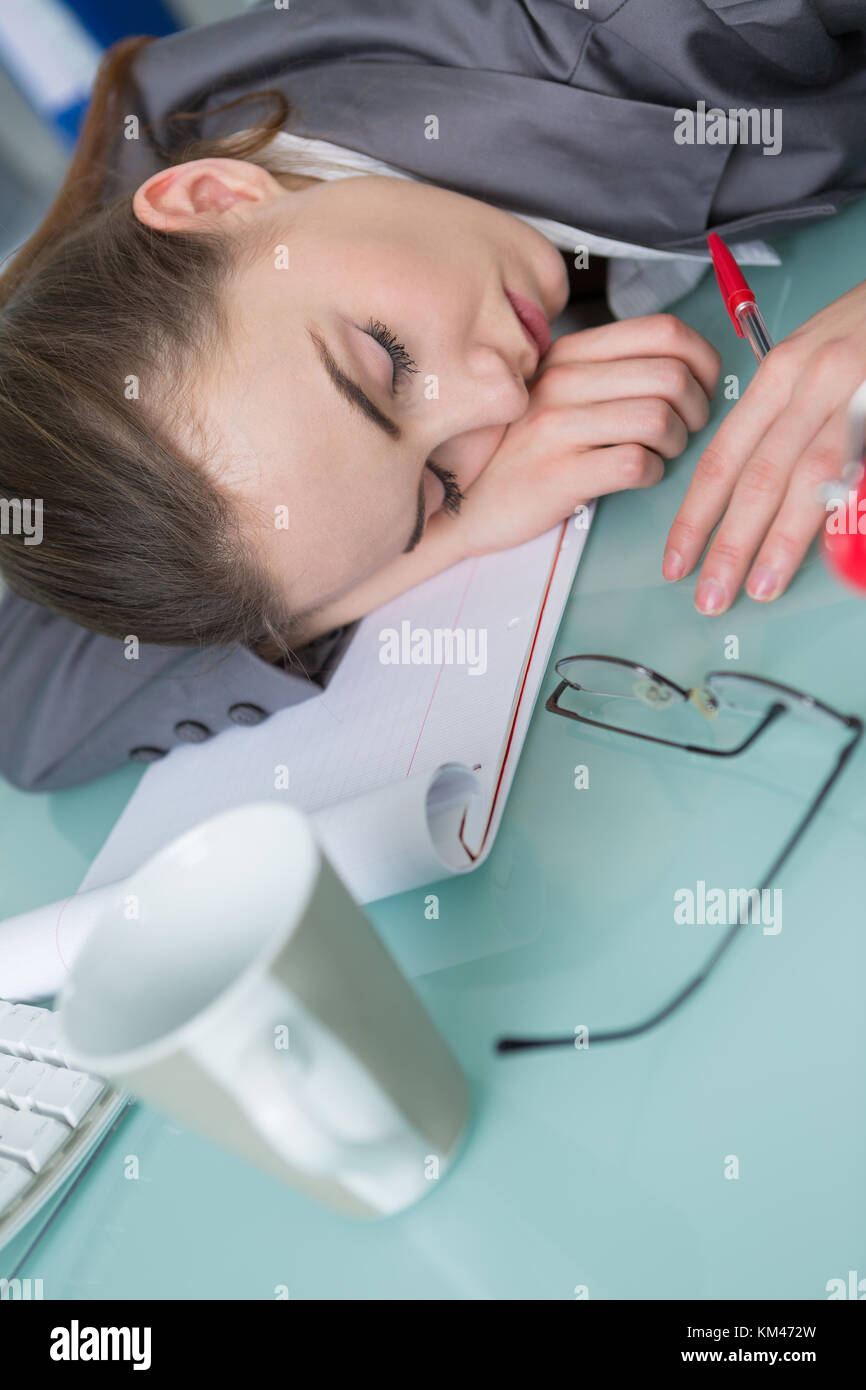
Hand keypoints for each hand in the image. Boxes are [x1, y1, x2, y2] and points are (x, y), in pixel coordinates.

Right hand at [451, 314, 720, 556]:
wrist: (464, 503)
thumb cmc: (522, 451)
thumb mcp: (556, 393)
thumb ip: (608, 372)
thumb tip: (686, 369)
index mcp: (570, 354)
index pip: (663, 332)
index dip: (703, 359)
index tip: (703, 386)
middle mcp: (562, 382)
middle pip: (671, 376)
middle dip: (697, 408)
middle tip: (687, 429)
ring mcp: (557, 427)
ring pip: (658, 418)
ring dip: (677, 442)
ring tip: (662, 453)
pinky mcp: (558, 474)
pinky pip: (636, 464)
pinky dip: (653, 473)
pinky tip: (639, 476)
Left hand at [663, 278, 865, 612]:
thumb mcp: (814, 363)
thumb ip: (785, 425)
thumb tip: (755, 500)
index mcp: (779, 375)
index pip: (721, 457)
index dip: (695, 516)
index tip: (677, 561)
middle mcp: (811, 382)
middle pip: (757, 476)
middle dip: (729, 544)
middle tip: (710, 596)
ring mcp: (853, 395)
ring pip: (807, 478)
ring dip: (780, 540)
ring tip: (759, 588)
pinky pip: (856, 467)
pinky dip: (838, 508)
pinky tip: (826, 550)